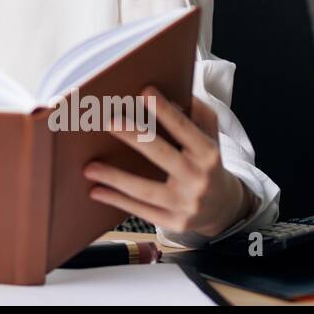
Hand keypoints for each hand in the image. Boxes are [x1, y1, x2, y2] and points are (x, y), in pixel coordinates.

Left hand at [83, 85, 253, 238]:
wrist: (224, 208)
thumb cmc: (207, 163)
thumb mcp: (210, 137)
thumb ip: (196, 115)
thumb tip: (172, 93)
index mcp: (208, 153)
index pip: (185, 129)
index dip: (166, 111)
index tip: (145, 91)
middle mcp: (198, 178)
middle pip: (163, 155)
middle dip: (136, 138)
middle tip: (110, 121)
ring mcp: (186, 204)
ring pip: (145, 190)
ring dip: (115, 178)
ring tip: (89, 167)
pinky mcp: (174, 222)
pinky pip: (141, 210)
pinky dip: (116, 200)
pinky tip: (95, 190)